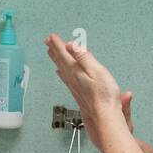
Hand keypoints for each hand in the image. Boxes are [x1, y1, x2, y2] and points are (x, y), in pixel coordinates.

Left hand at [45, 35, 125, 149]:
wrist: (105, 116)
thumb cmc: (104, 95)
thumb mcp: (96, 70)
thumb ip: (83, 57)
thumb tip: (72, 45)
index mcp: (76, 71)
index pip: (64, 54)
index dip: (58, 45)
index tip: (52, 37)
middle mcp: (72, 79)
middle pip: (61, 61)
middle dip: (54, 50)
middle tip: (48, 41)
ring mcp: (74, 87)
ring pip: (62, 69)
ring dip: (56, 59)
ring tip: (51, 52)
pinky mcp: (78, 93)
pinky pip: (65, 78)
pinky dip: (61, 71)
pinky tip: (60, 72)